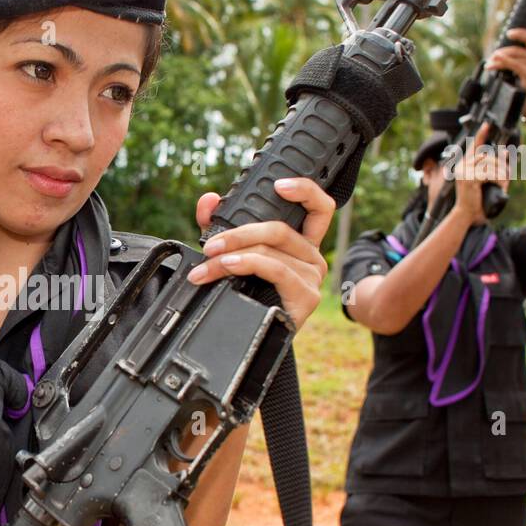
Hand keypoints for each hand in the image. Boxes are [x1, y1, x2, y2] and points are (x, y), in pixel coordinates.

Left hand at [187, 177, 334, 329]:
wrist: (254, 341)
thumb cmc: (248, 297)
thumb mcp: (232, 254)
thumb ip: (218, 226)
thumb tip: (207, 201)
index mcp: (300, 243)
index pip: (319, 208)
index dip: (305, 190)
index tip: (278, 184)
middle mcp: (312, 256)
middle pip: (279, 228)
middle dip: (238, 232)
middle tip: (210, 244)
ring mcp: (313, 276)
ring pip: (271, 249)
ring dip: (232, 254)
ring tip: (207, 265)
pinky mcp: (306, 295)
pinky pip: (275, 269)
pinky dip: (247, 264)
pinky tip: (228, 266)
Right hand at [448, 124, 508, 226]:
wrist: (467, 215)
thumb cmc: (477, 200)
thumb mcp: (488, 181)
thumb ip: (495, 168)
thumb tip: (505, 152)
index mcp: (465, 165)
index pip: (474, 146)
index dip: (481, 134)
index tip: (487, 124)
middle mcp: (462, 166)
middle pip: (487, 156)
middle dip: (501, 165)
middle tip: (507, 177)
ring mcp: (464, 172)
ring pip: (489, 164)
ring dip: (501, 173)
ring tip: (503, 182)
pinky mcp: (468, 179)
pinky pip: (489, 173)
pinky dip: (497, 178)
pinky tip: (498, 184)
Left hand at [485, 27, 525, 119]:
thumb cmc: (521, 82)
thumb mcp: (518, 66)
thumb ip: (513, 56)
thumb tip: (497, 52)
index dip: (521, 33)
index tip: (508, 33)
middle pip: (515, 50)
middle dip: (499, 53)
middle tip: (490, 59)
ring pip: (512, 57)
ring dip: (497, 61)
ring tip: (489, 66)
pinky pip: (514, 65)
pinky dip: (502, 63)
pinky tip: (493, 66)